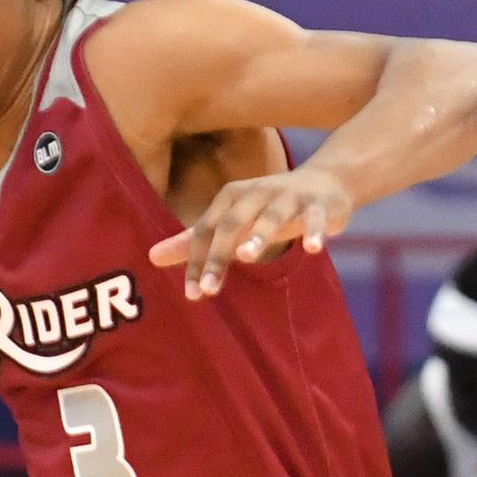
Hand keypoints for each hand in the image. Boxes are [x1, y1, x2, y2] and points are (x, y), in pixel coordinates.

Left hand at [148, 167, 353, 298]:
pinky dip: (313, 231)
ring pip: (271, 216)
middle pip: (231, 224)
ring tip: (247, 257)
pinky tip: (312, 248)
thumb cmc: (268, 208)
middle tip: (209, 289)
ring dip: (259, 235)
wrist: (325, 183)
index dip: (197, 261)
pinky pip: (315, 218)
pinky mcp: (318, 205)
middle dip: (219, 255)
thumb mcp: (231, 222)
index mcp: (230, 198)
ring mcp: (288, 197)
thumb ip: (193, 241)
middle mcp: (255, 193)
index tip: (192, 294)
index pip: (205, 231)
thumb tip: (152, 257)